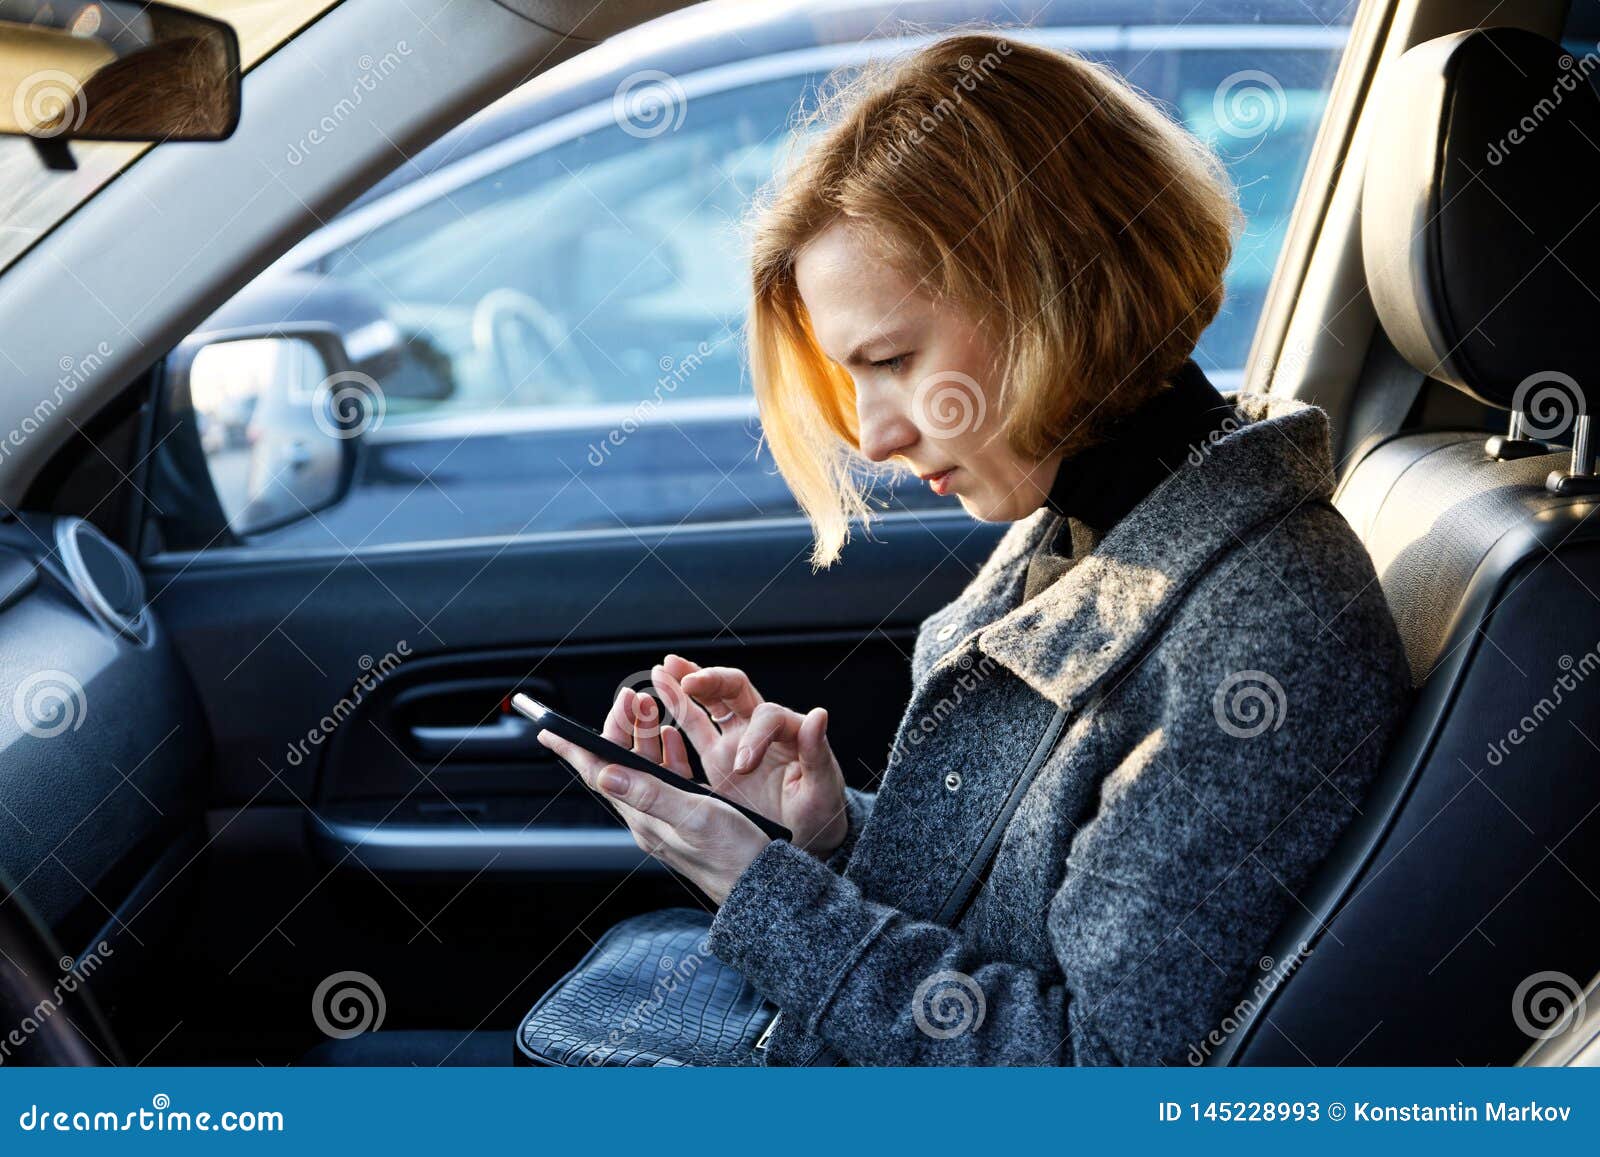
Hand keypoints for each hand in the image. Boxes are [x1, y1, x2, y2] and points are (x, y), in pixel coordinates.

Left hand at [535, 688, 770, 904]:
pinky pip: (667, 775)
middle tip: (629, 697)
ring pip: (644, 765)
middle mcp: (649, 815)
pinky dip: (667, 750)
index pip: (599, 775)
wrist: (760, 884)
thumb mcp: (692, 817)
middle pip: (620, 762)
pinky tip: (672, 735)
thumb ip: (649, 794)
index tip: (550, 730)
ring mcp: (668, 813)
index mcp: (644, 816)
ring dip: (643, 732)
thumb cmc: (732, 855)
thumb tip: (605, 774)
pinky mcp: (688, 812)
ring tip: (649, 704)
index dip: (573, 750)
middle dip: (620, 726)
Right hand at [649, 655, 847, 857]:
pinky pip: (696, 726)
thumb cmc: (819, 814)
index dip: (754, 736)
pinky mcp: (719, 756)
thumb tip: (819, 714)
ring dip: (688, 682)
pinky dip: (678, 708)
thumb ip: (817, 753)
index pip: (769, 716)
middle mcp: (762, 728)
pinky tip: (658, 699)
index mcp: (790, 732)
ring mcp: (738, 739)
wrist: (805, 837)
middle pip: (736, 688)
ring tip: (663, 669)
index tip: (743, 767)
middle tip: (689, 681)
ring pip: (712, 700)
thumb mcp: (823, 790)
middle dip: (712, 681)